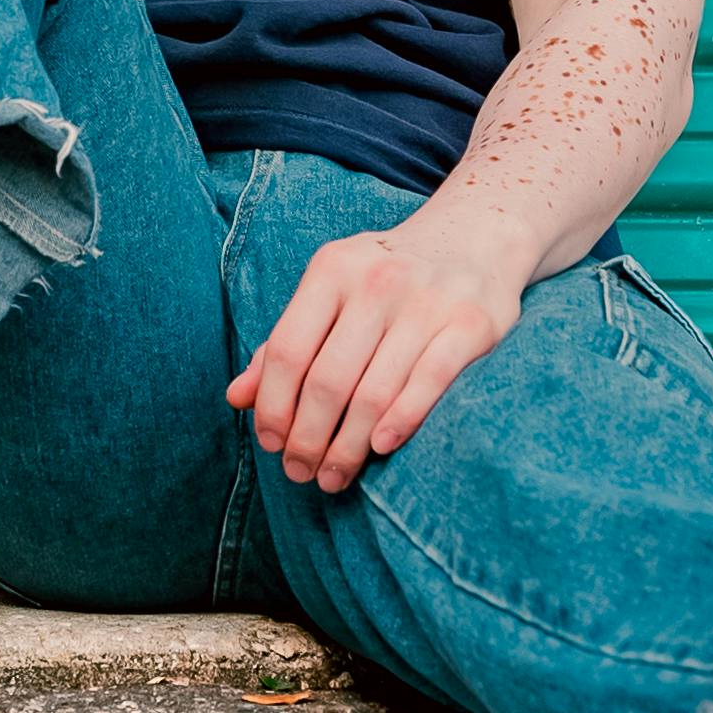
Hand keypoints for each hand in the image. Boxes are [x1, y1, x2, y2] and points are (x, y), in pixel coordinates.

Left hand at [228, 222, 525, 492]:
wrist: (477, 236)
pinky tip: (379, 449)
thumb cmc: (389, 277)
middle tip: (301, 473)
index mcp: (333, 268)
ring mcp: (427, 301)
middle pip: (328, 379)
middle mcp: (377, 280)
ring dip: (347, 446)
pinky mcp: (471, 323)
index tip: (270, 444)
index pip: (287, 349)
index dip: (272, 405)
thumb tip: (235, 397)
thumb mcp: (333, 291)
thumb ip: (286, 342)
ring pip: (374, 392)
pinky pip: (428, 383)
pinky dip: (400, 422)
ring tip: (334, 476)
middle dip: (308, 438)